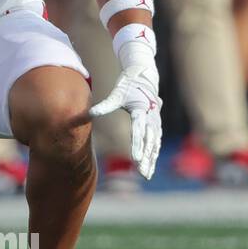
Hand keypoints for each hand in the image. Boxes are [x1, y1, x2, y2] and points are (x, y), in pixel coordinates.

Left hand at [89, 43, 161, 179]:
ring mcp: (156, 120)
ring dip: (152, 158)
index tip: (136, 159)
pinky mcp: (156, 121)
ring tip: (147, 173)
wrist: (144, 74)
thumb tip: (91, 113)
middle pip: (149, 141)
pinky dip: (154, 151)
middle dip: (147, 158)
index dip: (138, 146)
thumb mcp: (116, 94)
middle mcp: (151, 117)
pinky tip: (151, 162)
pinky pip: (156, 139)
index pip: (139, 131)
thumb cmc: (127, 85)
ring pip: (155, 142)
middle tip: (143, 173)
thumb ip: (105, 105)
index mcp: (142, 110)